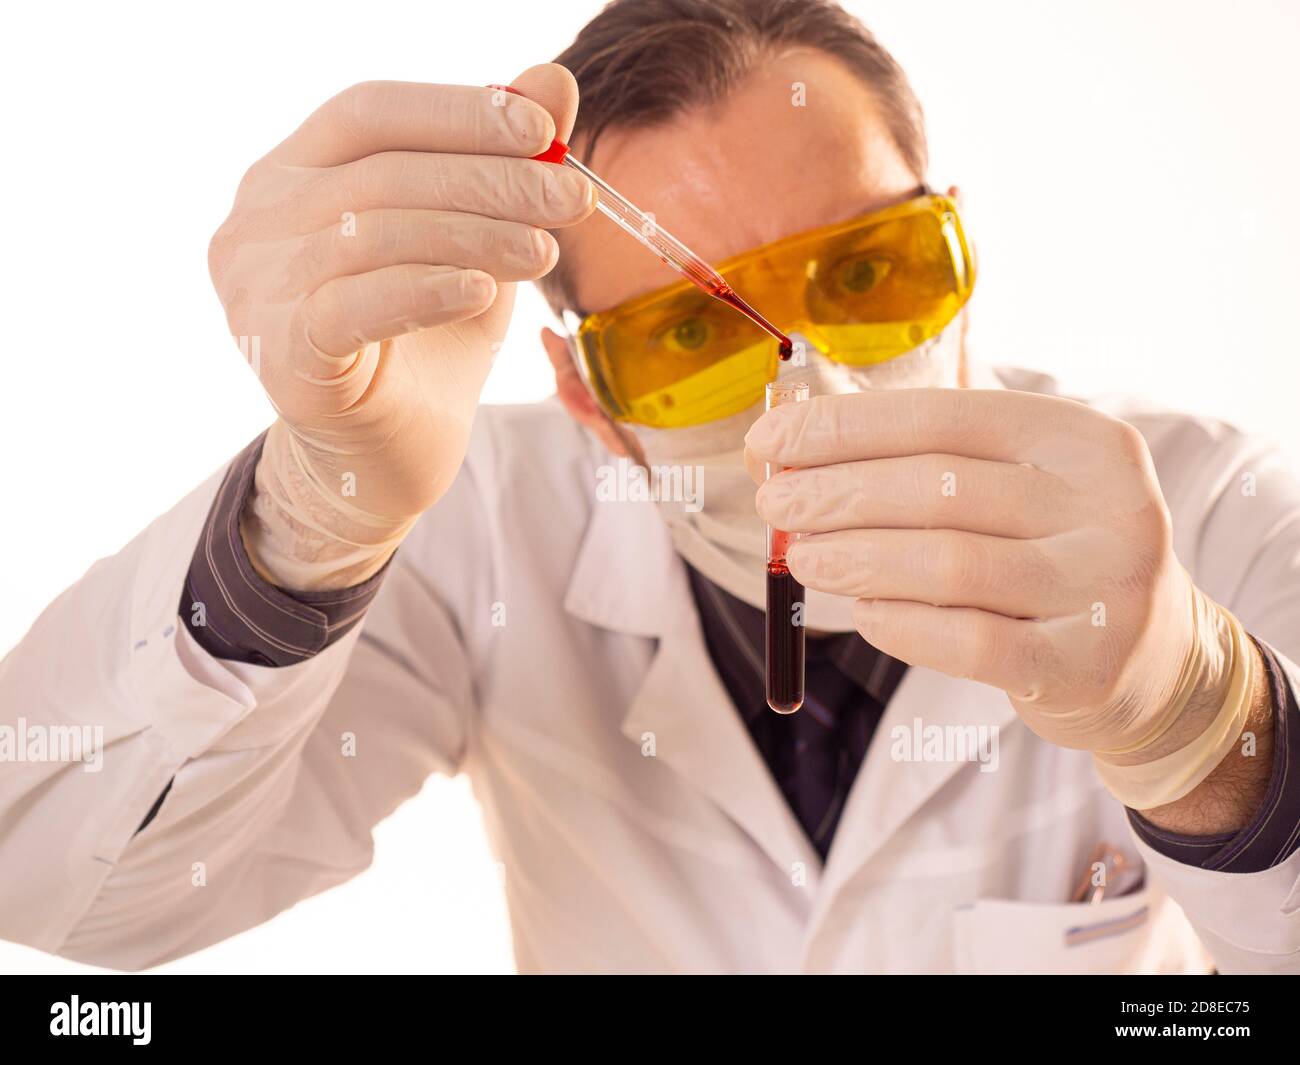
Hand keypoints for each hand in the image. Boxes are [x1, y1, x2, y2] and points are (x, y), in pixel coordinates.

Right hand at [207, 66, 594, 583]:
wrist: (384, 459)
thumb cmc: (424, 345)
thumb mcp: (474, 244)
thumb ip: (501, 163)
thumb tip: (553, 78)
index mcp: (291, 172)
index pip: (370, 111)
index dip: (459, 111)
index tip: (545, 129)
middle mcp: (257, 219)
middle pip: (381, 171)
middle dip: (490, 179)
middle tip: (571, 197)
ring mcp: (256, 287)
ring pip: (373, 233)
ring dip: (474, 235)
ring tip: (545, 253)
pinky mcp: (279, 354)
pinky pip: (353, 305)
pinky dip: (423, 290)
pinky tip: (481, 292)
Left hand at [747, 388, 1234, 758]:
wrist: (1153, 659)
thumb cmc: (1049, 556)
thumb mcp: (1009, 490)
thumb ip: (916, 465)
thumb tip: (783, 447)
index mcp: (1079, 439)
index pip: (943, 416)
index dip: (845, 427)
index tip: (769, 439)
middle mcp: (1107, 504)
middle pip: (940, 488)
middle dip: (838, 492)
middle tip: (774, 504)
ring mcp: (1105, 587)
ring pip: (950, 564)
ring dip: (857, 558)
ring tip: (802, 558)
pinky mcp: (1087, 665)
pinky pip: (971, 642)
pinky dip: (903, 626)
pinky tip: (862, 614)